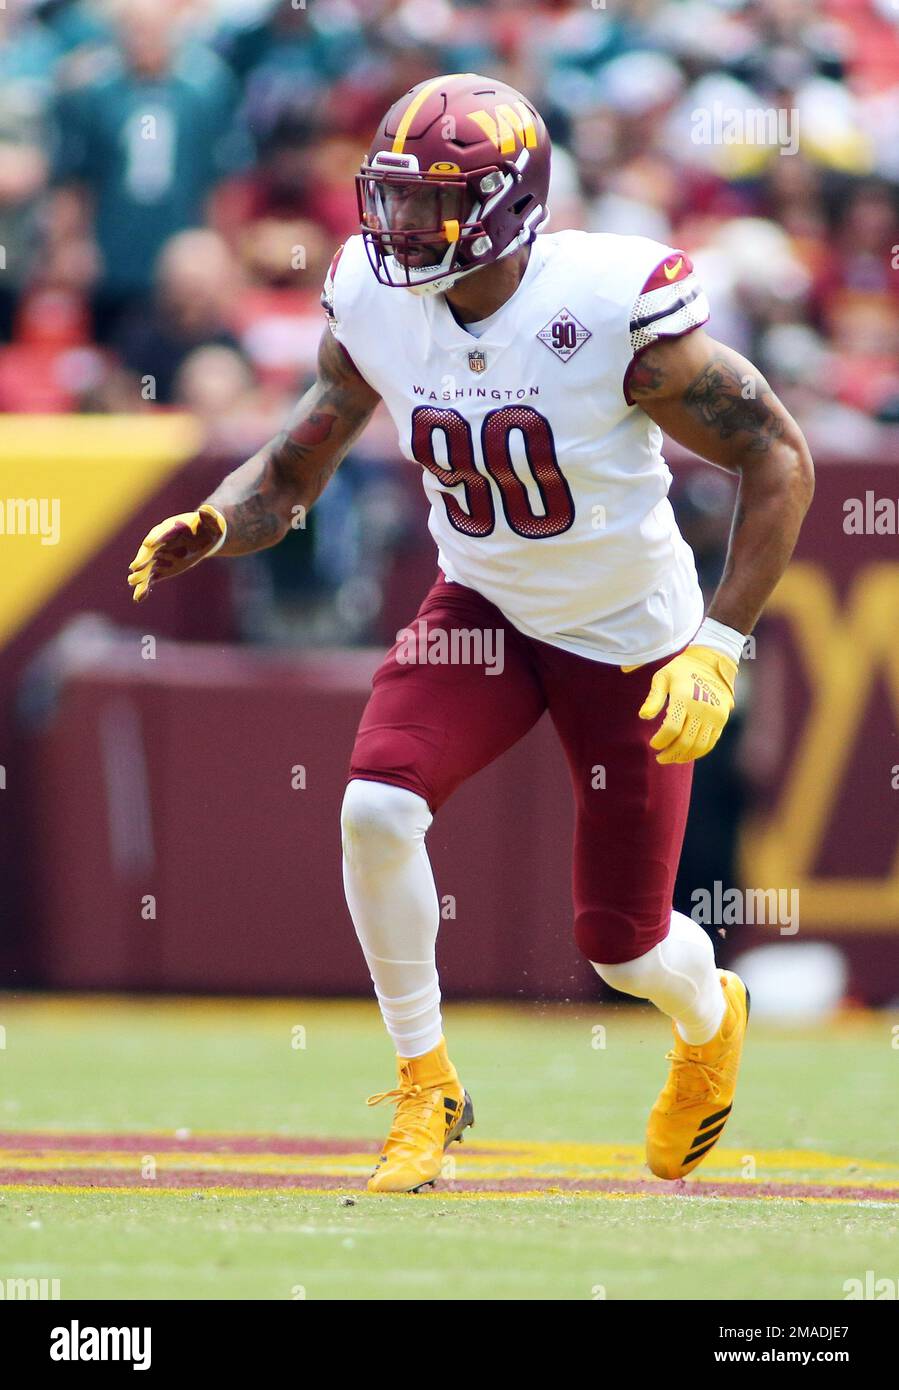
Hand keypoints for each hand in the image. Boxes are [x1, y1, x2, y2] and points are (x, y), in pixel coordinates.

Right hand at [128, 503, 225, 603]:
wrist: (204, 537)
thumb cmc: (209, 527)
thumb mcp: (213, 522)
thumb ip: (210, 517)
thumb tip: (206, 510)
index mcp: (171, 527)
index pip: (162, 532)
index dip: (157, 538)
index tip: (149, 544)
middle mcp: (161, 542)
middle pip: (149, 551)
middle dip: (143, 559)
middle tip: (135, 568)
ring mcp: (159, 556)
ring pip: (147, 567)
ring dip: (140, 576)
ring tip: (133, 584)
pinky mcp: (161, 568)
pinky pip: (151, 578)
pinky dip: (144, 588)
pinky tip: (138, 598)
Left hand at [622, 644, 736, 763]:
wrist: (711, 662)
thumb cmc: (680, 670)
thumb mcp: (662, 678)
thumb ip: (653, 698)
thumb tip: (643, 716)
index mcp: (685, 697)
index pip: (671, 729)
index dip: (660, 741)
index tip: (653, 744)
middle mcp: (702, 708)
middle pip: (685, 741)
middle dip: (670, 754)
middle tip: (660, 758)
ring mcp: (714, 715)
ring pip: (699, 746)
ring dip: (683, 756)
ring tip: (671, 758)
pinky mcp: (721, 719)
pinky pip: (710, 743)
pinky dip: (698, 753)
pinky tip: (686, 754)